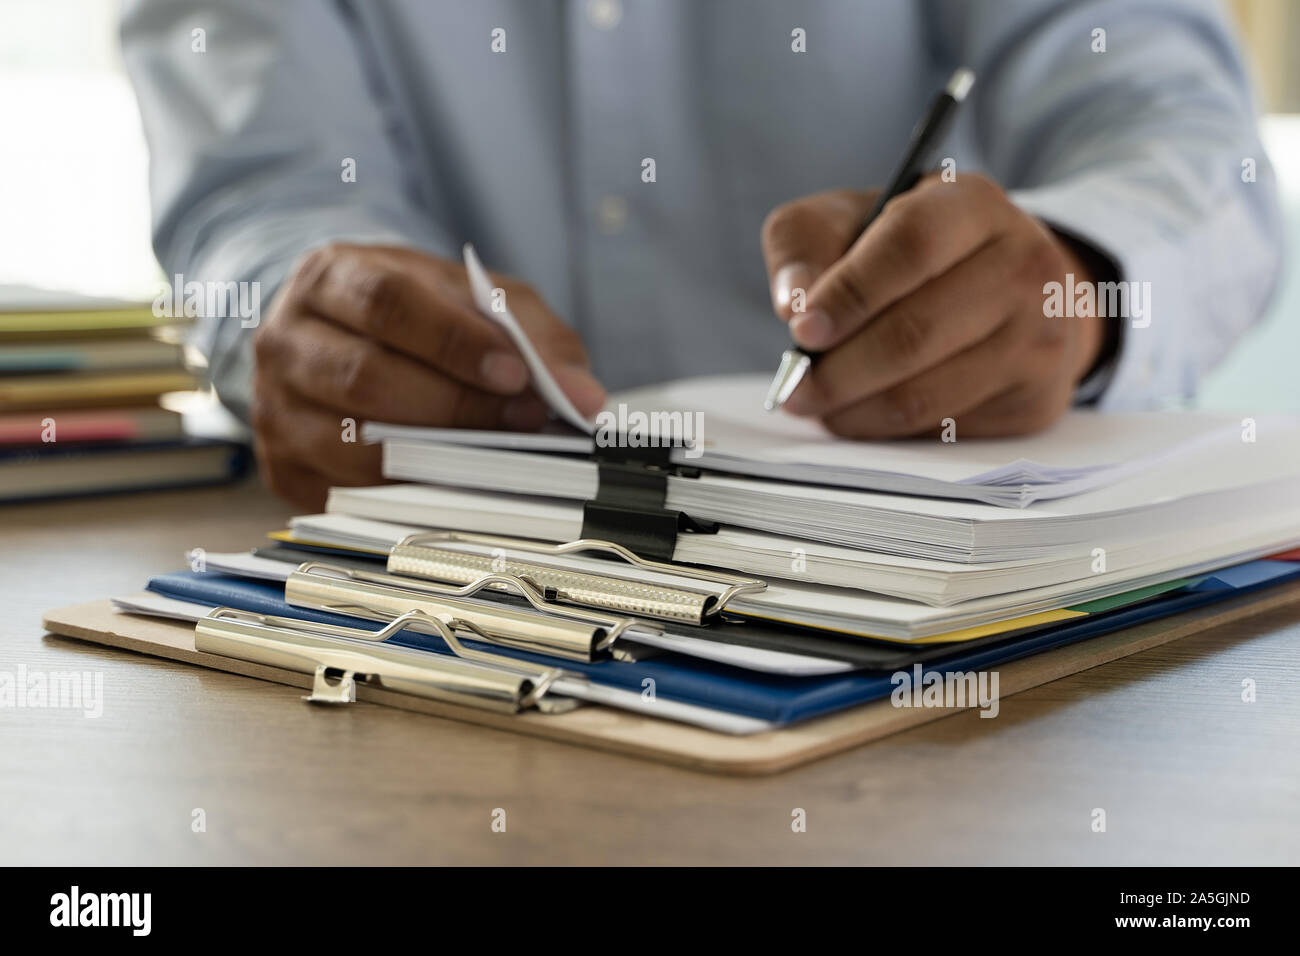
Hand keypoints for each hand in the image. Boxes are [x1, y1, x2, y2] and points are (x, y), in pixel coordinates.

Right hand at [251, 243, 604, 508]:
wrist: (341, 335)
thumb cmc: (414, 315)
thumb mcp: (473, 298)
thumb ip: (530, 334)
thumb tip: (582, 395)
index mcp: (329, 278)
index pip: (386, 304)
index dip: (453, 342)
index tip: (515, 374)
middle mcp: (285, 341)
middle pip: (365, 378)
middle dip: (457, 406)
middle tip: (525, 420)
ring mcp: (274, 409)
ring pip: (352, 445)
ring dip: (437, 459)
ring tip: (501, 459)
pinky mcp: (282, 467)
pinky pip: (347, 493)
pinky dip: (408, 496)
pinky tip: (456, 489)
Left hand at [761, 173, 1105, 438]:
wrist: (1009, 289)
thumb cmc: (911, 252)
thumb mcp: (852, 219)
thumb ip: (806, 243)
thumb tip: (792, 303)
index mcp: (974, 206)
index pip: (910, 246)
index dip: (848, 293)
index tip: (800, 329)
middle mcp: (1024, 266)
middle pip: (914, 333)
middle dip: (836, 371)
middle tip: (793, 387)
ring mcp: (1039, 338)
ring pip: (924, 395)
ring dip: (853, 410)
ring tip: (818, 402)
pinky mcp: (1034, 399)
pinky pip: (942, 429)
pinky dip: (886, 430)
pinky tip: (863, 412)